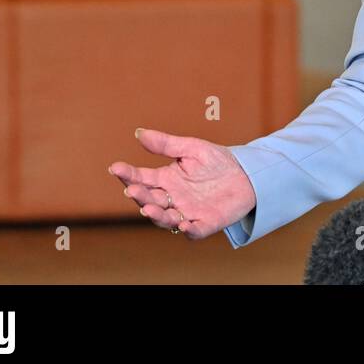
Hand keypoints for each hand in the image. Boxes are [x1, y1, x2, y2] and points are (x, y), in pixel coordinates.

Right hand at [109, 128, 256, 239]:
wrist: (247, 174)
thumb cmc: (217, 161)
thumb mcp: (191, 148)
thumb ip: (166, 144)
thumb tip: (139, 133)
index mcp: (166, 180)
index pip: (141, 178)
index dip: (128, 174)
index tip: (115, 167)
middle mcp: (172, 199)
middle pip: (150, 200)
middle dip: (140, 196)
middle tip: (132, 189)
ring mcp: (187, 213)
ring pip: (166, 219)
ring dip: (157, 215)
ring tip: (149, 208)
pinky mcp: (205, 224)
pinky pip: (194, 231)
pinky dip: (188, 230)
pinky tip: (183, 223)